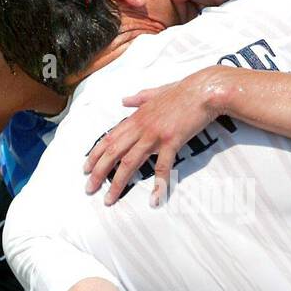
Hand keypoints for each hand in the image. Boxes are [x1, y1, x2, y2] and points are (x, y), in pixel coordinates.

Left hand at [83, 66, 231, 206]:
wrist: (204, 90)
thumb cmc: (183, 91)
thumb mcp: (155, 93)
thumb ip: (138, 99)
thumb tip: (124, 100)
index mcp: (136, 117)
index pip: (109, 138)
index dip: (95, 154)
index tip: (85, 168)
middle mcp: (141, 127)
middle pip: (113, 152)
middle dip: (98, 172)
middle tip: (89, 189)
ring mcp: (155, 135)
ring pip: (130, 162)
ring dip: (117, 182)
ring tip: (109, 198)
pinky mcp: (171, 141)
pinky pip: (162, 166)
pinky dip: (158, 184)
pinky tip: (154, 199)